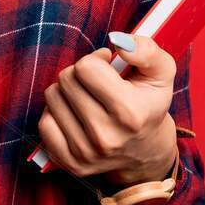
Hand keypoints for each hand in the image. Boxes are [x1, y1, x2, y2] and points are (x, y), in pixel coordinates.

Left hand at [35, 31, 178, 188]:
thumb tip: (118, 41)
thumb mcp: (161, 73)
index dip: (95, 60)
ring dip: (67, 92)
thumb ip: (147, 50)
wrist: (144, 152)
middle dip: (80, 74)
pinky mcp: (70, 163)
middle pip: (66, 79)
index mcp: (130, 113)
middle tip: (97, 85)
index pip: (85, 68)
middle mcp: (106, 137)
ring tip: (88, 99)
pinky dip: (56, 113)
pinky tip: (75, 115)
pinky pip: (44, 123)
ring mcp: (86, 153)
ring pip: (52, 97)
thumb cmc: (149, 104)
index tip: (108, 68)